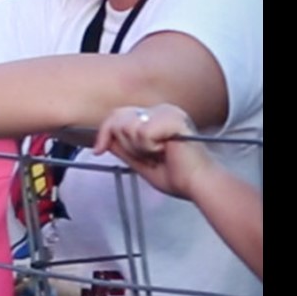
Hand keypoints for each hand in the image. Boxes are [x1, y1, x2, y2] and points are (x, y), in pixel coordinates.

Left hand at [94, 103, 211, 200]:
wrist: (197, 185)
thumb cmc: (178, 177)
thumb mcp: (141, 162)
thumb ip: (124, 149)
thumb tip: (106, 140)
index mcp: (156, 118)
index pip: (118, 115)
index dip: (105, 133)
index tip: (99, 150)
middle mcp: (162, 110)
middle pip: (118, 118)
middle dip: (125, 143)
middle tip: (146, 156)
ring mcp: (168, 111)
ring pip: (128, 125)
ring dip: (138, 147)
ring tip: (159, 154)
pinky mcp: (173, 118)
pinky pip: (142, 132)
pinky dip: (149, 147)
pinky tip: (166, 151)